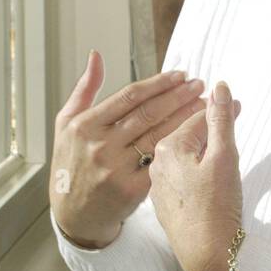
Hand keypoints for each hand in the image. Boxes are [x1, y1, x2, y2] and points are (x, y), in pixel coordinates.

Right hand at [50, 50, 206, 248]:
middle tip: (199, 85)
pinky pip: (161, 163)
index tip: (181, 74)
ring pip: (158, 136)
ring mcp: (115, 169)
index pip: (130, 96)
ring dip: (185, 118)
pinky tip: (198, 137)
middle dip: (179, 96)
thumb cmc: (71, 164)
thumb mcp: (66, 124)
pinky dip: (181, 148)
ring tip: (204, 105)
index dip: (159, 83)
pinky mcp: (130, 191)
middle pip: (148, 113)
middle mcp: (99, 145)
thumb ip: (85, 89)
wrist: (73, 215)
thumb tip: (96, 55)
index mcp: (85, 125)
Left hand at [150, 81, 243, 270]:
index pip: (197, 117)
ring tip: (220, 143)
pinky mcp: (165, 203)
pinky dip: (194, 167)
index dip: (220, 110)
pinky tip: (207, 173)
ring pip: (183, 155)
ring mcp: (158, 185)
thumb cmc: (217, 207)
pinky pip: (179, 174)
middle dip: (207, 123)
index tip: (237, 105)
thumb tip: (219, 87)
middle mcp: (157, 164)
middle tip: (229, 115)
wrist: (207, 255)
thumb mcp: (225, 157)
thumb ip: (221, 120)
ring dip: (200, 145)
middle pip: (186, 133)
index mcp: (168, 148)